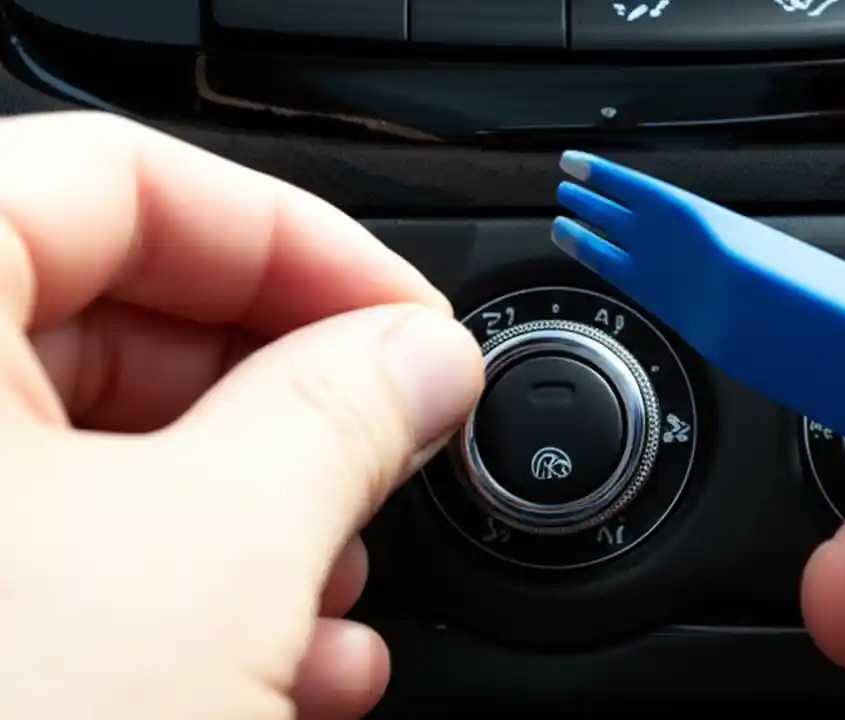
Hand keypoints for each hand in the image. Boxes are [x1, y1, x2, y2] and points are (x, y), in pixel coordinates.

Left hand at [0, 112, 483, 718]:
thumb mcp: (213, 556)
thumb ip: (345, 413)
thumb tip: (425, 358)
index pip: (123, 179)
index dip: (297, 242)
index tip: (408, 324)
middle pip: (118, 320)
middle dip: (288, 401)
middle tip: (392, 453)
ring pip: (106, 455)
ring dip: (257, 519)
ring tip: (339, 592)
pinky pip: (71, 559)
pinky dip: (189, 597)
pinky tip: (282, 670)